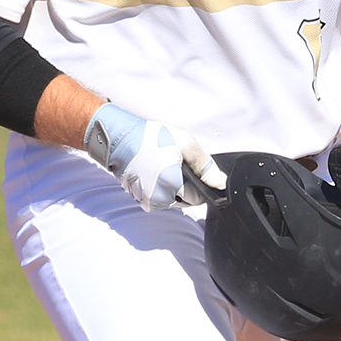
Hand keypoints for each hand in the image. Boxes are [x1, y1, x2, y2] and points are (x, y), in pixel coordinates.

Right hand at [83, 103, 227, 210]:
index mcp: (172, 185)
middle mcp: (160, 199)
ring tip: (165, 166)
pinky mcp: (140, 200)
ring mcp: (148, 202)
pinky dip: (162, 189)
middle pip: (186, 201)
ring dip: (174, 188)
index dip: (200, 184)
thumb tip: (220, 183)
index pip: (199, 198)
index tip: (192, 169)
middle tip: (177, 164)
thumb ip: (205, 166)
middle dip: (187, 186)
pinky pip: (160, 199)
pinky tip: (156, 172)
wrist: (119, 139)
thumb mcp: (184, 144)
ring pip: (173, 201)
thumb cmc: (150, 138)